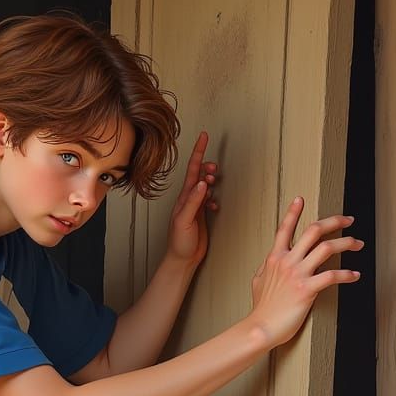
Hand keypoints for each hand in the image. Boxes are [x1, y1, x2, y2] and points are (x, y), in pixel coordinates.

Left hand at [167, 130, 219, 267]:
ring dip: (211, 180)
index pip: (192, 170)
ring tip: (215, 180)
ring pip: (204, 185)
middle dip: (207, 166)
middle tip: (215, 168)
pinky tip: (214, 204)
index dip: (198, 152)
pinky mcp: (200, 214)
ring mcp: (194, 206)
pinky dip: (213, 197)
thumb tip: (203, 182)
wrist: (182, 259)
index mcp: (184, 197)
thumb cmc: (180, 242)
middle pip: (199, 174)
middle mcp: (188, 198)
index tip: (204, 136)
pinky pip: (208, 199)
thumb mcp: (186, 220)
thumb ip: (194, 201)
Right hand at [249, 197, 362, 347]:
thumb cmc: (261, 307)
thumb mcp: (258, 281)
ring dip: (347, 243)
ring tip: (358, 244)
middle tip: (348, 220)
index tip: (301, 199)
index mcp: (275, 257)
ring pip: (327, 248)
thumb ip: (268, 267)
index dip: (293, 212)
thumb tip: (272, 260)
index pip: (284, 229)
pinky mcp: (308, 289)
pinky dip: (347, 274)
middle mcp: (287, 261)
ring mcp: (298, 274)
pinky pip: (332, 276)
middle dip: (334, 221)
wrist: (261, 327)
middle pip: (314, 231)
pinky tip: (355, 275)